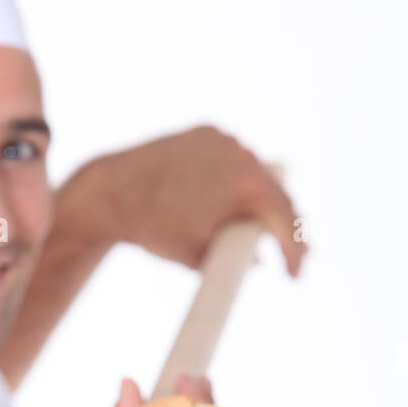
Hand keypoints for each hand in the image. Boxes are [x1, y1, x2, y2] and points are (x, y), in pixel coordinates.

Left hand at [82, 125, 307, 276]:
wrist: (112, 193)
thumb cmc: (153, 230)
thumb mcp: (201, 257)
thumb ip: (235, 262)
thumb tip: (258, 264)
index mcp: (247, 189)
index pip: (288, 222)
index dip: (296, 253)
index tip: (293, 274)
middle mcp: (243, 157)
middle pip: (279, 194)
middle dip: (283, 225)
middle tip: (286, 252)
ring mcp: (226, 141)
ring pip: (258, 172)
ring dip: (261, 197)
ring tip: (256, 225)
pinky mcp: (208, 132)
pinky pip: (233, 157)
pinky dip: (236, 176)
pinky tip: (228, 196)